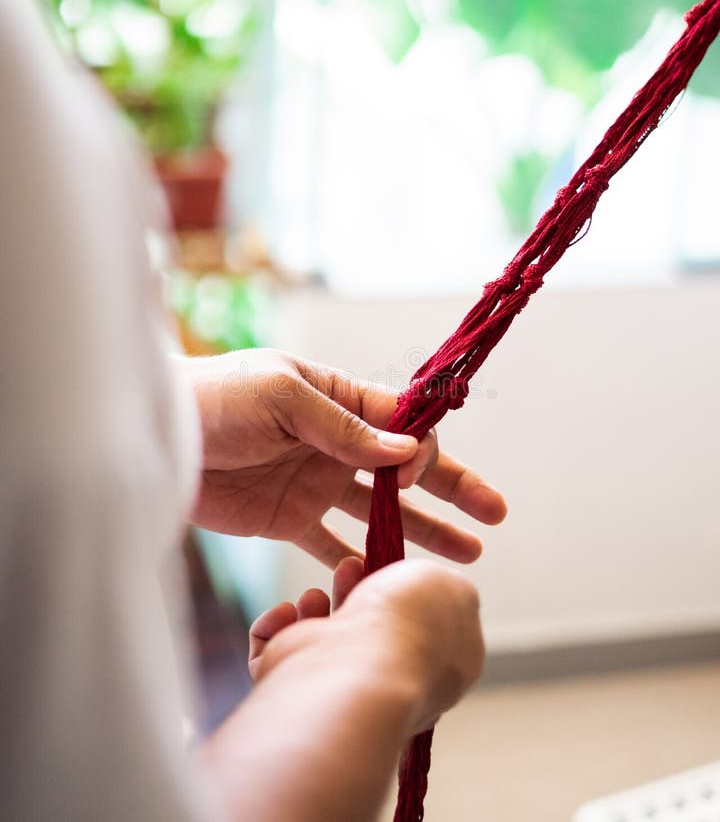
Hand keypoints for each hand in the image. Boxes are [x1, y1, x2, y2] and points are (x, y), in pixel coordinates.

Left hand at [179, 349, 505, 566]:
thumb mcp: (282, 396)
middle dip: (453, 487)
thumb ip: (342, 425)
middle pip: (407, 469)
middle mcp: (336, 443)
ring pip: (382, 511)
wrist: (160, 435)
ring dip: (424, 529)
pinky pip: (334, 544)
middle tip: (495, 512)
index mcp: (339, 401)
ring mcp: (316, 483)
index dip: (421, 447)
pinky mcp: (290, 519)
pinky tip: (390, 577)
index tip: (413, 471)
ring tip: (468, 552)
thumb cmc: (219, 397)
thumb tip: (405, 448)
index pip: (401, 423)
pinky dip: (361, 561)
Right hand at [249, 558, 484, 734]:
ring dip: (317, 606)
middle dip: (356, 588)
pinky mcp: (293, 686)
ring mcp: (340, 688)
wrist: (354, 670)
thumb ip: (447, 584)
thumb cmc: (408, 625)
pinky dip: (276, 627)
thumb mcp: (452, 587)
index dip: (406, 586)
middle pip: (370, 626)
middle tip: (348, 565)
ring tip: (314, 594)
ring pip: (324, 638)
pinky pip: (279, 651)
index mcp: (442, 665)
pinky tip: (286, 613)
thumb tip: (432, 589)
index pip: (425, 624)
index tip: (392, 558)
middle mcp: (391, 682)